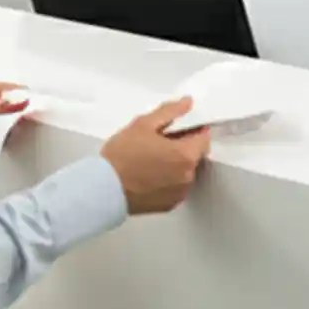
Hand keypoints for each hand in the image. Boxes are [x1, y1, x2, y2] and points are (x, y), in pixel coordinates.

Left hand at [0, 80, 27, 168]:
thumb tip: (17, 102)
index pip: (10, 91)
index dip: (24, 98)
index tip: (36, 107)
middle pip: (11, 110)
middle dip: (21, 116)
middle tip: (32, 124)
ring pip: (5, 128)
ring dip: (11, 132)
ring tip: (19, 136)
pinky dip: (1, 146)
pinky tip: (6, 147)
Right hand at [100, 97, 211, 214]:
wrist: (104, 188)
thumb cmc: (122, 156)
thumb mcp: (144, 124)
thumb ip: (170, 111)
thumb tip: (187, 103)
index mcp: (186, 155)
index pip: (204, 137)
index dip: (193, 129)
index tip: (178, 128)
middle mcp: (187, 176)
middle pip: (195, 155)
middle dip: (183, 146)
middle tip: (159, 142)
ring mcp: (179, 193)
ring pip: (185, 172)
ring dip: (176, 164)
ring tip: (151, 159)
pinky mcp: (169, 205)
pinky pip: (176, 187)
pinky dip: (168, 180)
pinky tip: (149, 175)